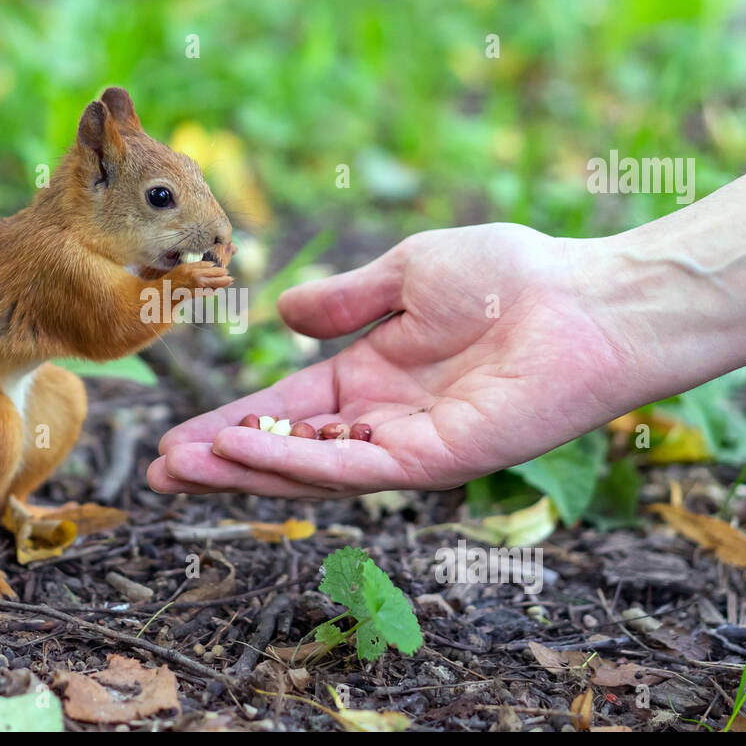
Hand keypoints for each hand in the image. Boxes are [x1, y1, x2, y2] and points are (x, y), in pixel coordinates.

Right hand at [148, 223, 632, 496]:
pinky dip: (299, 463)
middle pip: (286, 452)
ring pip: (312, 470)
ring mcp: (409, 447)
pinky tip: (244, 452)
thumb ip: (345, 302)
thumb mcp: (406, 274)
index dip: (230, 425)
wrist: (586, 298)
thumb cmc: (509, 277)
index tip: (173, 439)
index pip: (284, 413)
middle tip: (159, 472)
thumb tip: (284, 316)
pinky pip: (357, 468)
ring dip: (245, 470)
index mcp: (371, 378)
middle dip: (222, 462)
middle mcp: (382, 422)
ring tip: (183, 468)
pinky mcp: (439, 461)